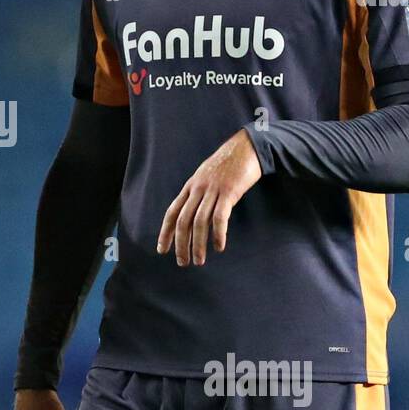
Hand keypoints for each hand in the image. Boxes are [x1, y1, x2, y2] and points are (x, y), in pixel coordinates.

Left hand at [157, 129, 261, 265]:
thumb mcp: (207, 177)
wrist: (246, 146)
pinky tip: (219, 247)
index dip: (165, 232)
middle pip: (183, 221)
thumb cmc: (229, 164)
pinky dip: (218, 234)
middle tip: (182, 262)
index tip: (162, 250)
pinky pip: (220, 217)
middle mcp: (197, 189)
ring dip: (198, 244)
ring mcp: (212, 190)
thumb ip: (199, 194)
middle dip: (180, 244)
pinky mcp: (229, 192)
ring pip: (199, 222)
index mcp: (190, 186)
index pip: (172, 212)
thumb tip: (195, 215)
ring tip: (199, 260)